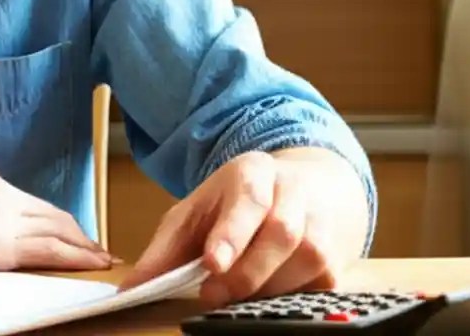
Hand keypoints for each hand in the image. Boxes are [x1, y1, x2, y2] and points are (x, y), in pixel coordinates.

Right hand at [0, 166, 114, 272]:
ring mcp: (2, 219)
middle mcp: (0, 195)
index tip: (69, 231)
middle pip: (53, 214)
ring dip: (85, 246)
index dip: (55, 219)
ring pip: (59, 231)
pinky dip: (77, 257)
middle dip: (78, 232)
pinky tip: (92, 264)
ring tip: (103, 259)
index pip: (31, 203)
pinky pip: (50, 251)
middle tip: (97, 247)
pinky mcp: (0, 246)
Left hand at [118, 149, 368, 305]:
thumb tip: (132, 287)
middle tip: (213, 294)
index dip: (232, 234)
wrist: (301, 188)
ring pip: (308, 258)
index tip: (212, 263)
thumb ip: (164, 249)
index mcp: (254, 172)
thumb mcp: (195, 212)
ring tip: (238, 295)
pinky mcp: (337, 255)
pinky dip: (292, 294)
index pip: (248, 202)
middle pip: (283, 232)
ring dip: (269, 285)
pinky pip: (321, 281)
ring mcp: (322, 221)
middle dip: (246, 270)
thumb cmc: (237, 203)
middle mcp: (295, 192)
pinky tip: (268, 293)